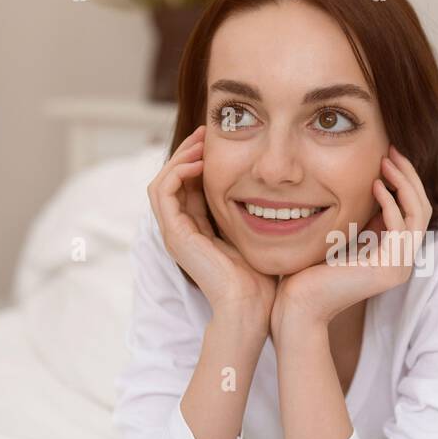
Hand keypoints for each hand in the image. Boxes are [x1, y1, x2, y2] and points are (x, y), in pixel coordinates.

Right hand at [148, 124, 276, 326]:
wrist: (252, 307)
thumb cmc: (262, 278)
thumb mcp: (258, 233)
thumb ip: (254, 212)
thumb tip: (275, 188)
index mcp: (198, 229)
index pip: (189, 184)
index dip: (199, 159)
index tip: (217, 139)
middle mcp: (181, 229)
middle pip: (172, 178)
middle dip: (188, 151)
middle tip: (206, 131)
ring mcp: (174, 233)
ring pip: (162, 180)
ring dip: (180, 156)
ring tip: (202, 142)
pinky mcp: (175, 235)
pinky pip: (162, 192)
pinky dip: (177, 171)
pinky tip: (200, 162)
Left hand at [271, 145, 431, 340]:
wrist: (299, 303)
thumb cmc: (312, 269)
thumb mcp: (346, 233)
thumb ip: (366, 217)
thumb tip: (377, 185)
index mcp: (394, 251)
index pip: (414, 208)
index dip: (405, 179)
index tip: (388, 154)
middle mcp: (403, 260)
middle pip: (422, 207)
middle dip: (409, 175)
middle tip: (392, 150)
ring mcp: (400, 266)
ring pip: (419, 213)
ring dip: (404, 183)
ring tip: (386, 161)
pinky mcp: (391, 268)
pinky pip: (401, 226)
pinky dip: (391, 202)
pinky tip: (376, 185)